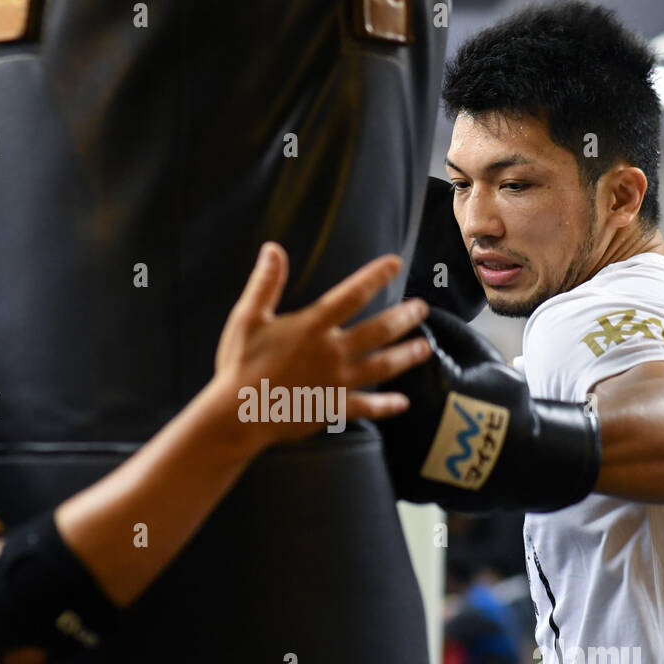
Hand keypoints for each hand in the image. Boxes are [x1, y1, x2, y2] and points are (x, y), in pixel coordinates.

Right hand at [212, 242, 431, 449]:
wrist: (239, 414)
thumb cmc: (239, 365)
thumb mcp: (247, 318)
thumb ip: (265, 284)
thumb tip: (273, 248)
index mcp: (312, 327)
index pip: (352, 295)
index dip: (375, 276)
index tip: (395, 263)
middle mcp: (332, 352)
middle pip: (378, 331)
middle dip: (403, 318)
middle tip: (422, 309)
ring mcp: (336, 382)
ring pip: (381, 366)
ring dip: (406, 356)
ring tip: (425, 348)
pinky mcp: (333, 408)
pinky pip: (366, 407)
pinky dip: (386, 406)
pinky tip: (403, 403)